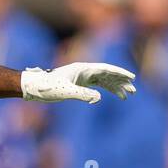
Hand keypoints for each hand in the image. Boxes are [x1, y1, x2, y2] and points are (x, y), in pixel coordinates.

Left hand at [20, 62, 135, 104]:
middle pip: (107, 74)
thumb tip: (99, 98)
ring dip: (116, 86)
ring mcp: (82, 76)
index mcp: (83, 69)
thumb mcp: (65, 92)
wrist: (34, 87)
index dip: (120, 73)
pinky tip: (113, 95)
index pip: (106, 69)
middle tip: (133, 91)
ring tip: (127, 95)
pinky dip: (106, 89)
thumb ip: (82, 95)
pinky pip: (97, 85)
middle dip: (121, 82)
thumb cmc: (48, 87)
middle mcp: (84, 70)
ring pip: (104, 80)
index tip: (132, 77)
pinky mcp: (79, 83)